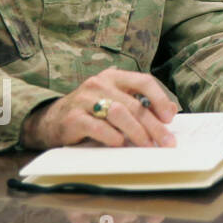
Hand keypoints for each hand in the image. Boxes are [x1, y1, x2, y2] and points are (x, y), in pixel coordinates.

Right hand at [20, 68, 179, 149]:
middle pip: (133, 104)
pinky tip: (121, 144)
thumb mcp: (116, 101)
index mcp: (114, 76)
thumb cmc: (91, 111)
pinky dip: (112, 136)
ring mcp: (84, 99)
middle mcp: (99, 84)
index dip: (160, 98)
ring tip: (147, 145)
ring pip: (118, 113)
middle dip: (153, 125)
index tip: (170, 118)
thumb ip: (141, 104)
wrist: (51, 120)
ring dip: (136, 132)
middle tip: (166, 142)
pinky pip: (97, 127)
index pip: (143, 81)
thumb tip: (170, 111)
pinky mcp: (72, 117)